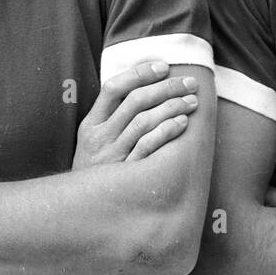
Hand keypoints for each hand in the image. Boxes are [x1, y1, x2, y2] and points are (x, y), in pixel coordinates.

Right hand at [73, 61, 199, 168]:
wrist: (83, 208)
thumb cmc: (96, 169)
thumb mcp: (93, 141)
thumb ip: (111, 117)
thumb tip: (143, 86)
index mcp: (91, 124)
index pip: (113, 88)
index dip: (139, 73)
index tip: (163, 66)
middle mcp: (100, 137)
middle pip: (135, 101)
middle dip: (166, 87)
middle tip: (189, 82)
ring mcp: (113, 155)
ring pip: (144, 121)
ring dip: (171, 107)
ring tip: (192, 101)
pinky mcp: (127, 173)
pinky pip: (148, 146)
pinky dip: (167, 131)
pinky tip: (183, 122)